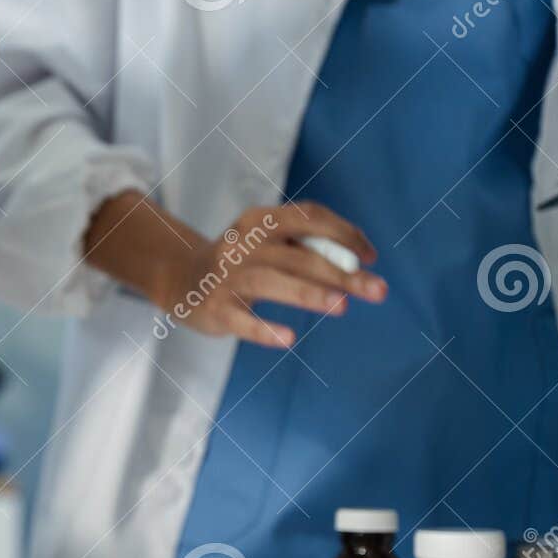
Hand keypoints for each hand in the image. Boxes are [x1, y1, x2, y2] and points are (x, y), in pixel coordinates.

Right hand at [151, 202, 384, 347]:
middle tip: (378, 290)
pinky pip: (242, 321)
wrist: (180, 279)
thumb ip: (304, 248)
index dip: (345, 234)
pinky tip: (288, 338)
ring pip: (273, 282)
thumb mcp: (266, 242)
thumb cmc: (239, 261)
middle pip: (299, 256)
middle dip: (342, 273)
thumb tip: (358, 264)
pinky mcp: (216, 309)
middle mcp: (244, 245)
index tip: (370, 257)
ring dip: (310, 293)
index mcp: (260, 221)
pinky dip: (264, 329)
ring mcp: (228, 278)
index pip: (309, 218)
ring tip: (342, 307)